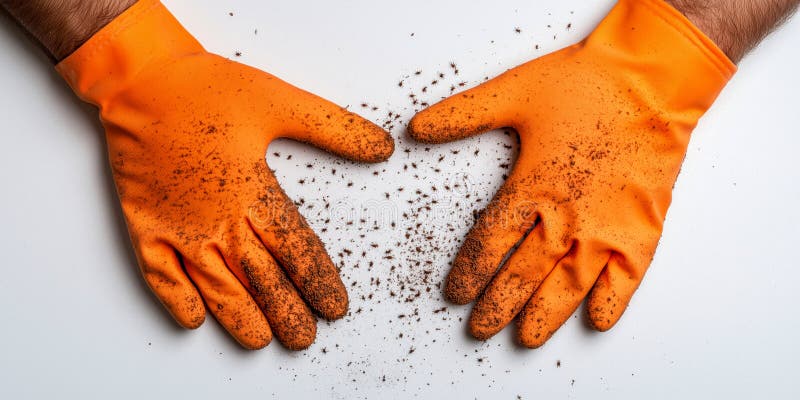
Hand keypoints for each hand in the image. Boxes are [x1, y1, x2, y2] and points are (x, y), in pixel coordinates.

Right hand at [56, 0, 392, 348]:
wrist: (142, 81)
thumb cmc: (209, 89)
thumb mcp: (281, 101)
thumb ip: (334, 129)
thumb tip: (381, 149)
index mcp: (255, 193)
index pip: (298, 251)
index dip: (319, 282)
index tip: (335, 307)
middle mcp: (219, 220)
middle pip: (262, 280)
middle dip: (287, 313)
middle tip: (305, 338)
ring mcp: (179, 229)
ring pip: (216, 287)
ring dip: (240, 317)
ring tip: (261, 341)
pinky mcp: (144, 227)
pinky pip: (160, 275)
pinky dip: (177, 300)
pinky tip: (194, 319)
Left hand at [408, 0, 734, 346]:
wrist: (652, 79)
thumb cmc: (585, 83)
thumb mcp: (513, 92)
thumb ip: (463, 115)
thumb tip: (416, 128)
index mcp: (531, 187)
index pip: (489, 244)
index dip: (470, 273)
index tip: (456, 294)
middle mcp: (565, 217)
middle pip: (522, 275)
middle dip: (498, 306)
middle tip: (480, 330)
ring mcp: (606, 228)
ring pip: (568, 285)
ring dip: (546, 314)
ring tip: (527, 338)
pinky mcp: (642, 228)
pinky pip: (626, 277)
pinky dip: (612, 301)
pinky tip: (597, 319)